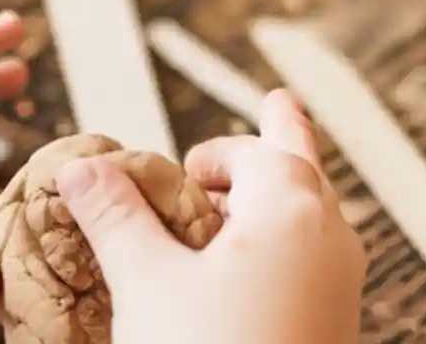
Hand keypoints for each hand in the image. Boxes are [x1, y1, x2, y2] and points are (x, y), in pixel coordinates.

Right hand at [56, 90, 365, 343]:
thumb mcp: (147, 283)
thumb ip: (116, 215)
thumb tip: (84, 166)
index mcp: (291, 208)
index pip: (255, 150)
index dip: (212, 153)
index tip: (180, 170)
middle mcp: (330, 238)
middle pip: (303, 166)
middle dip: (280, 137)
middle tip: (278, 103)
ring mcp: (341, 284)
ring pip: (312, 215)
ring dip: (277, 196)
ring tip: (243, 200)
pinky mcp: (334, 323)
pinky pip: (312, 260)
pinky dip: (281, 244)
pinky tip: (244, 270)